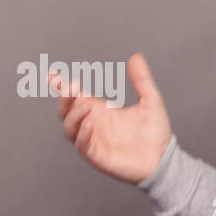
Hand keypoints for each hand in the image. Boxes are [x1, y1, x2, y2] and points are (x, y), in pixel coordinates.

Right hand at [49, 52, 171, 183]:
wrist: (163, 159)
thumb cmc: (154, 133)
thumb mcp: (150, 101)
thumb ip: (141, 80)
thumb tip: (136, 57)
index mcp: (100, 110)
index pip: (75, 96)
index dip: (61, 86)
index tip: (52, 75)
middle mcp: (92, 124)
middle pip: (66, 111)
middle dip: (65, 99)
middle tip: (72, 87)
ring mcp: (93, 140)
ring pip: (69, 128)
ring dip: (72, 116)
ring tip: (84, 105)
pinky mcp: (98, 156)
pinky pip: (82, 146)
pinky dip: (82, 135)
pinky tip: (90, 124)